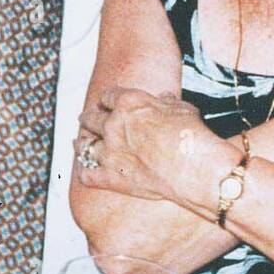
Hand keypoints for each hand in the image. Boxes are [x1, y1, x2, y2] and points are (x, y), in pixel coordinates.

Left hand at [74, 87, 231, 205]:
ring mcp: (109, 152)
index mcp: (129, 102)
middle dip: (88, 118)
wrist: (193, 167)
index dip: (106, 100)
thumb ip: (167, 102)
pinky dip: (85, 172)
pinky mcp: (111, 177)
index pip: (108, 96)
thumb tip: (165, 97)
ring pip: (84, 146)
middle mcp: (113, 124)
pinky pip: (87, 175)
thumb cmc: (191, 134)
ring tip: (79, 143)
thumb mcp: (181, 108)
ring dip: (82, 144)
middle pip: (90, 118)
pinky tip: (85, 171)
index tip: (106, 103)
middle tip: (86, 119)